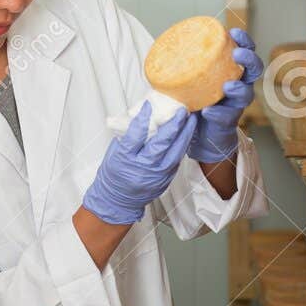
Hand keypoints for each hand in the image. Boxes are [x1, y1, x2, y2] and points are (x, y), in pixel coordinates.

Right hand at [82, 103, 196, 225]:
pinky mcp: (166, 179)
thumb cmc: (114, 174)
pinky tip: (186, 135)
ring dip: (184, 134)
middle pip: (161, 142)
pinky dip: (181, 146)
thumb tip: (144, 117)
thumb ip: (129, 136)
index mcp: (125, 158)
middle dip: (174, 124)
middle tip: (181, 110)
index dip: (144, 117)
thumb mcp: (115, 153)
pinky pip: (176, 160)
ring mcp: (156, 175)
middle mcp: (142, 167)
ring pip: (175, 151)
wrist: (118, 200)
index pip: (136, 134)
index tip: (150, 104)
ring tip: (190, 120)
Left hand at [189, 28, 261, 163]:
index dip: (243, 40)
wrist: (197, 133)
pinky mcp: (228, 122)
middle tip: (237, 54)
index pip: (245, 50)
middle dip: (249, 59)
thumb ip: (184, 65)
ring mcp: (235, 104)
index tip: (233, 32)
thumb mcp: (190, 78)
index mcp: (230, 70)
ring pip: (246, 94)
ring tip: (227, 86)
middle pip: (255, 69)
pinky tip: (207, 111)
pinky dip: (217, 113)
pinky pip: (227, 116)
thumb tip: (161, 48)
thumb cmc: (193, 99)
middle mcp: (239, 85)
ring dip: (238, 88)